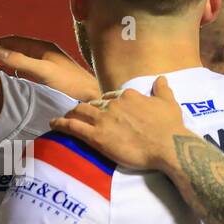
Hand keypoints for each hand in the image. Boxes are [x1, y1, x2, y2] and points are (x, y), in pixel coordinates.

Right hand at [0, 35, 99, 102]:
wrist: (91, 98)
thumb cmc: (70, 84)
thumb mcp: (43, 71)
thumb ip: (21, 61)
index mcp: (42, 47)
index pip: (13, 40)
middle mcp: (43, 54)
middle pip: (14, 49)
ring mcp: (46, 66)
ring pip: (19, 61)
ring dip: (4, 63)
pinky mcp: (48, 78)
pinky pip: (25, 72)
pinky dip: (12, 73)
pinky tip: (7, 80)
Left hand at [50, 75, 185, 170]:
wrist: (168, 145)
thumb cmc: (170, 127)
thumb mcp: (168, 103)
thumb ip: (162, 90)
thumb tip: (161, 78)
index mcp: (128, 95)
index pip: (110, 96)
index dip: (104, 103)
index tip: (101, 108)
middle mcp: (113, 104)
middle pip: (93, 103)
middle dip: (84, 107)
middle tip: (79, 113)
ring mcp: (103, 119)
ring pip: (80, 112)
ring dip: (70, 113)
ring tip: (64, 117)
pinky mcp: (96, 136)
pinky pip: (73, 127)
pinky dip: (61, 124)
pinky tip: (53, 124)